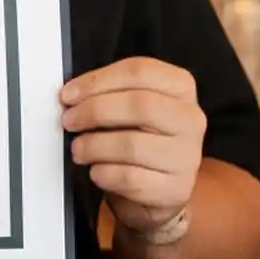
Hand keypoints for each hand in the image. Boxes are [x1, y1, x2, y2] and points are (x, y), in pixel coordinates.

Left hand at [60, 57, 205, 235]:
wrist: (159, 187)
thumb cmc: (139, 137)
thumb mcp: (131, 105)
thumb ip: (108, 92)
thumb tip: (72, 94)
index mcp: (180, 86)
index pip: (140, 71)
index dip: (97, 80)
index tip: (69, 93)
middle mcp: (190, 118)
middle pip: (139, 105)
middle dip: (94, 111)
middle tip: (70, 120)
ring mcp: (187, 155)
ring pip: (132, 145)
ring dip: (93, 146)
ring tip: (79, 148)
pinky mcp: (176, 188)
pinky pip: (130, 178)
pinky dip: (103, 173)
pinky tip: (96, 170)